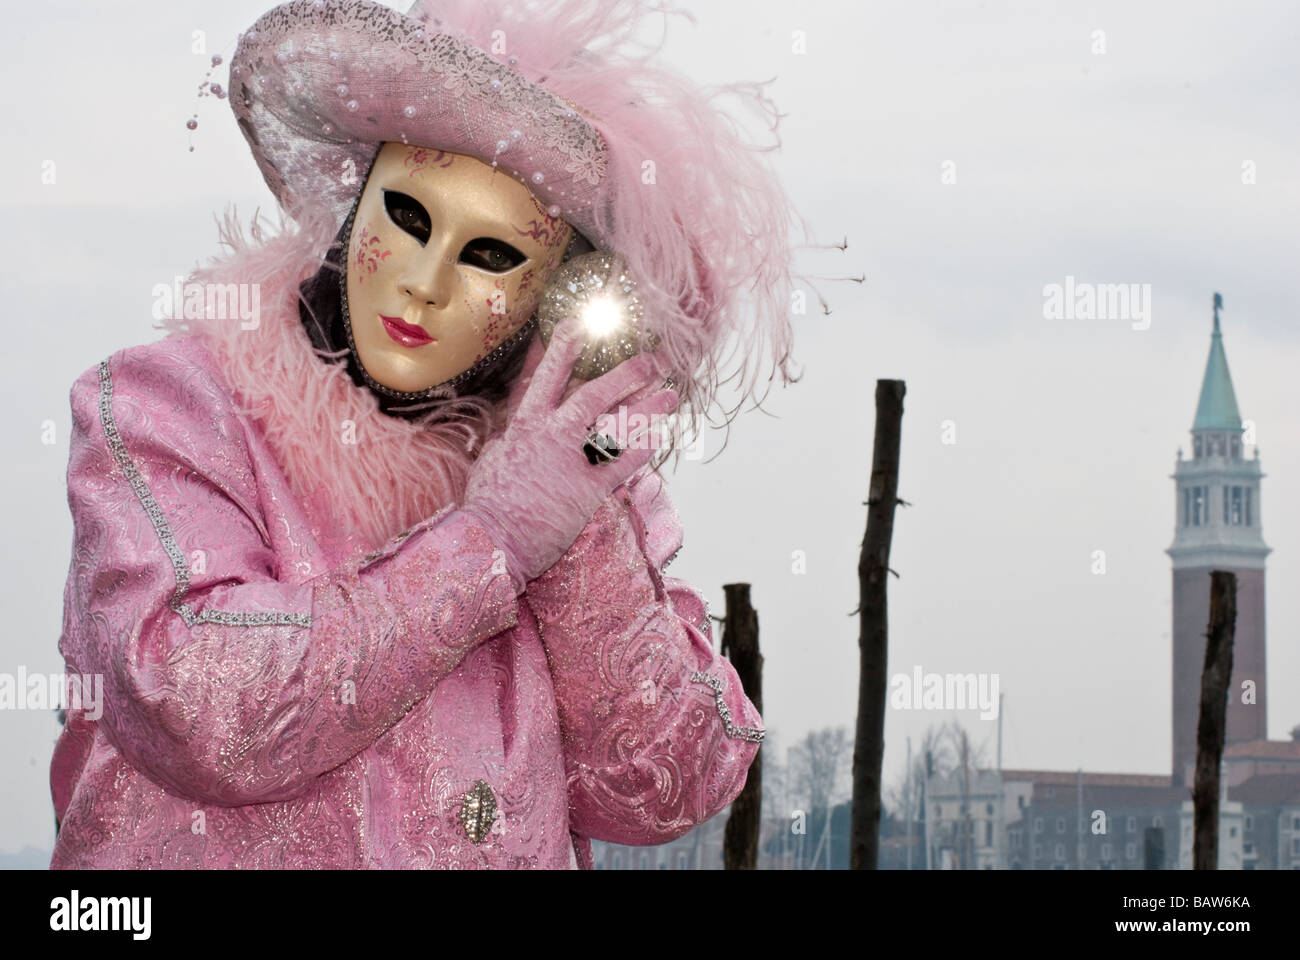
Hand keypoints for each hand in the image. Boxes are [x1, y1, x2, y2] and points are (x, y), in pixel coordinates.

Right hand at [461, 314, 677, 589]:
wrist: (491, 541)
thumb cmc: (488, 505)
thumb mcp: (493, 461)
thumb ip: (509, 441)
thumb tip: (511, 432)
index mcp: (525, 426)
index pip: (545, 378)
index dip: (561, 349)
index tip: (578, 325)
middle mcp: (552, 436)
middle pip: (592, 394)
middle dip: (625, 374)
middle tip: (651, 360)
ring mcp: (572, 462)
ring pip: (616, 426)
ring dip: (646, 409)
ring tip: (670, 395)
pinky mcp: (587, 491)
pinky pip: (623, 466)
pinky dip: (642, 451)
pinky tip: (660, 438)